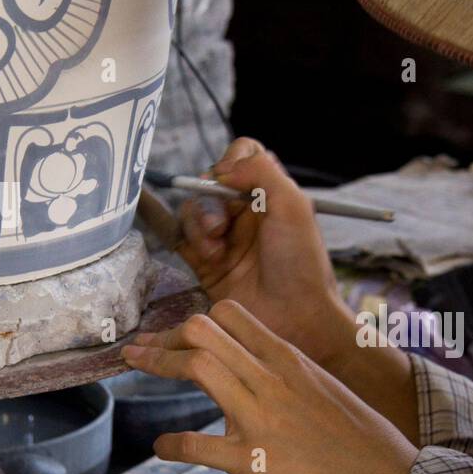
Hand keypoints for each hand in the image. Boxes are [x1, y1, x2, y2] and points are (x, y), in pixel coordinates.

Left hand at [120, 300, 417, 473]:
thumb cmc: (361, 438)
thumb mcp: (325, 388)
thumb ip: (290, 376)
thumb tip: (262, 372)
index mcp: (289, 359)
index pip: (231, 314)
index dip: (196, 321)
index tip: (179, 336)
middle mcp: (271, 379)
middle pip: (204, 330)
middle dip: (166, 336)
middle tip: (143, 350)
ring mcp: (259, 416)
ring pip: (197, 366)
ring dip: (158, 364)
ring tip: (136, 367)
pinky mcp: (251, 459)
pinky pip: (196, 443)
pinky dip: (171, 444)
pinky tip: (162, 446)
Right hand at [175, 138, 352, 369]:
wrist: (294, 317)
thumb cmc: (300, 262)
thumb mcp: (293, 205)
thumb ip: (260, 171)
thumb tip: (222, 168)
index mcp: (270, 194)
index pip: (242, 156)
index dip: (230, 160)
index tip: (228, 180)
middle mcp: (246, 212)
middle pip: (209, 183)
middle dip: (209, 201)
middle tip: (220, 227)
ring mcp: (224, 237)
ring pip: (192, 209)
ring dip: (198, 225)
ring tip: (215, 252)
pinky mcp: (205, 263)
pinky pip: (178, 235)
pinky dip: (172, 228)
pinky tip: (175, 229)